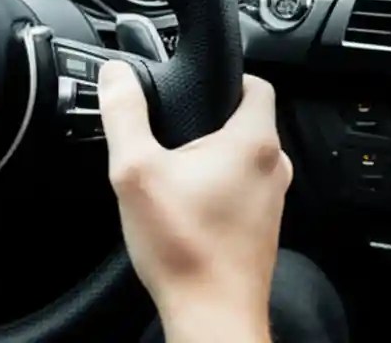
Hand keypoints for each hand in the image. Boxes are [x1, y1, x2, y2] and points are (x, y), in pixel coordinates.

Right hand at [98, 62, 290, 342]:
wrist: (211, 315)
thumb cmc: (184, 249)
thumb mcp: (136, 170)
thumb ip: (125, 114)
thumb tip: (116, 75)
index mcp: (254, 142)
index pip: (256, 84)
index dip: (226, 77)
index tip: (195, 85)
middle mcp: (274, 167)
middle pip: (247, 123)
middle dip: (210, 123)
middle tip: (170, 134)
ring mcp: (273, 200)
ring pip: (244, 160)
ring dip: (214, 159)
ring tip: (173, 174)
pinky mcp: (262, 227)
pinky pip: (243, 192)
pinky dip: (218, 191)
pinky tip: (185, 209)